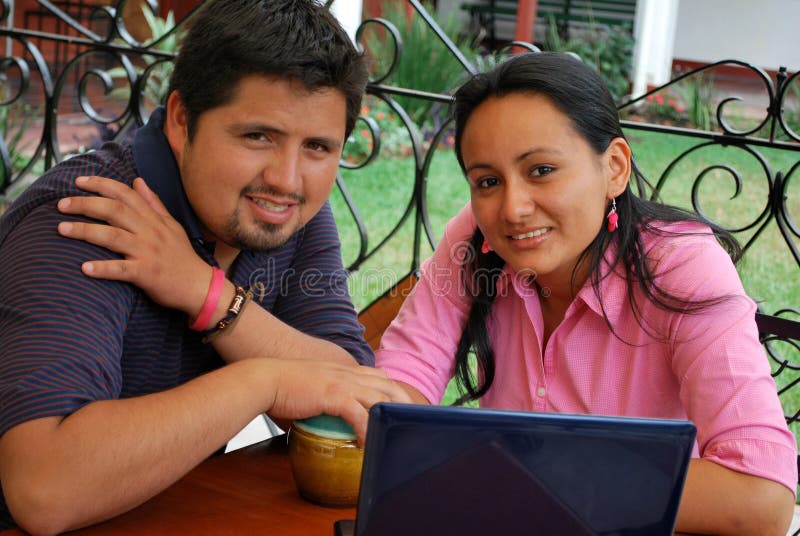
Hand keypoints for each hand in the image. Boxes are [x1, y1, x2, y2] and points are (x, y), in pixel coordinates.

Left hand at [57, 176, 210, 316]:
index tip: (78, 181)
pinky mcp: (147, 274)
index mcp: (153, 219)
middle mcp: (150, 232)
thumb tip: (138, 181)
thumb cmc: (182, 256)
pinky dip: (103, 268)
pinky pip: (122, 269)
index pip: (125, 194)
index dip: (101, 184)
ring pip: (113, 236)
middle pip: (114, 210)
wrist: (199, 285)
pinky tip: (85, 268)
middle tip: (61, 204)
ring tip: (62, 229)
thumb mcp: (171, 225)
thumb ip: (153, 203)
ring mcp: (148, 252)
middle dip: (85, 204)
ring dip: (86, 231)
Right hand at [264, 359, 413, 444]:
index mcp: (344, 370)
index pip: (379, 376)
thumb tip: (329, 417)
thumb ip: (326, 396)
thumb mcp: (313, 385)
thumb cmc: (284, 386)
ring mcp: (341, 383)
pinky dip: (367, 429)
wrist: (264, 379)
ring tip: (396, 435)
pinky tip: (367, 443)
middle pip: (388, 385)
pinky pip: (359, 414)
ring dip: (391, 417)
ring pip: (379, 398)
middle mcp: (348, 373)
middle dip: (404, 403)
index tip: (402, 407)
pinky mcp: (332, 395)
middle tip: (412, 423)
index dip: (393, 390)